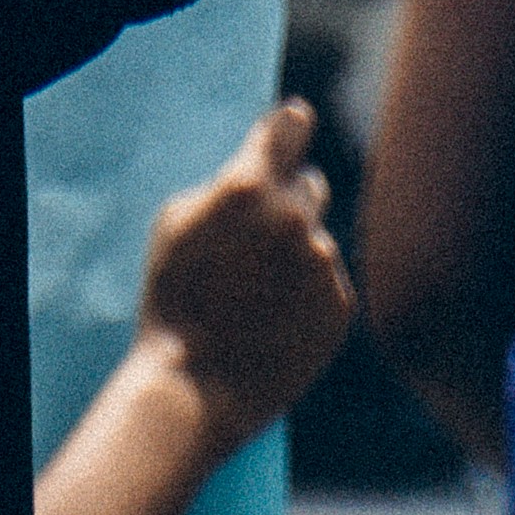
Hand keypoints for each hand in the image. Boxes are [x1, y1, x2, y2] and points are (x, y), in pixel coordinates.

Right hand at [137, 98, 355, 448]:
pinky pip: (326, 283)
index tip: (291, 129)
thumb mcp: (177, 220)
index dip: (288, 127)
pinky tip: (273, 322)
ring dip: (293, 256)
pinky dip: (306, 295)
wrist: (196, 389)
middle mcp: (297, 216)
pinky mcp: (340, 306)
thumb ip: (228, 178)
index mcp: (252, 185)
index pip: (291, 125)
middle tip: (254, 243)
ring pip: (315, 240)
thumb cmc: (174, 298)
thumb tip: (267, 156)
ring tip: (254, 298)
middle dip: (287, 202)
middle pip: (309, 184)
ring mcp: (323, 262)